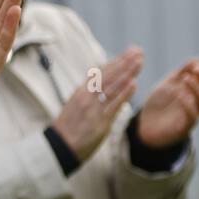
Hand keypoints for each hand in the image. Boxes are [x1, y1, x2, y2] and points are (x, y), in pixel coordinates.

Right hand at [52, 46, 141, 161]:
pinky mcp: (99, 122)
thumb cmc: (68, 127)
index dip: (116, 61)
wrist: (59, 147)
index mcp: (80, 92)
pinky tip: (133, 84)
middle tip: (138, 51)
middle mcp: (86, 97)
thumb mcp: (75, 105)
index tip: (129, 52)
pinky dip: (123, 94)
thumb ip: (88, 95)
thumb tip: (100, 84)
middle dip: (124, 62)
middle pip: (107, 75)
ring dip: (126, 73)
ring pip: (111, 87)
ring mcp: (92, 108)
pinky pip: (113, 105)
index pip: (101, 72)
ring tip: (139, 62)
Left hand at [136, 57, 198, 147]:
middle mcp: (198, 104)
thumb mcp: (168, 84)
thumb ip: (180, 74)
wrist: (145, 126)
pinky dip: (187, 104)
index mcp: (197, 93)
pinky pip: (191, 116)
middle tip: (196, 68)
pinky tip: (180, 94)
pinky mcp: (184, 127)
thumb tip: (195, 60)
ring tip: (187, 78)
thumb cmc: (159, 104)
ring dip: (197, 89)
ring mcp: (192, 116)